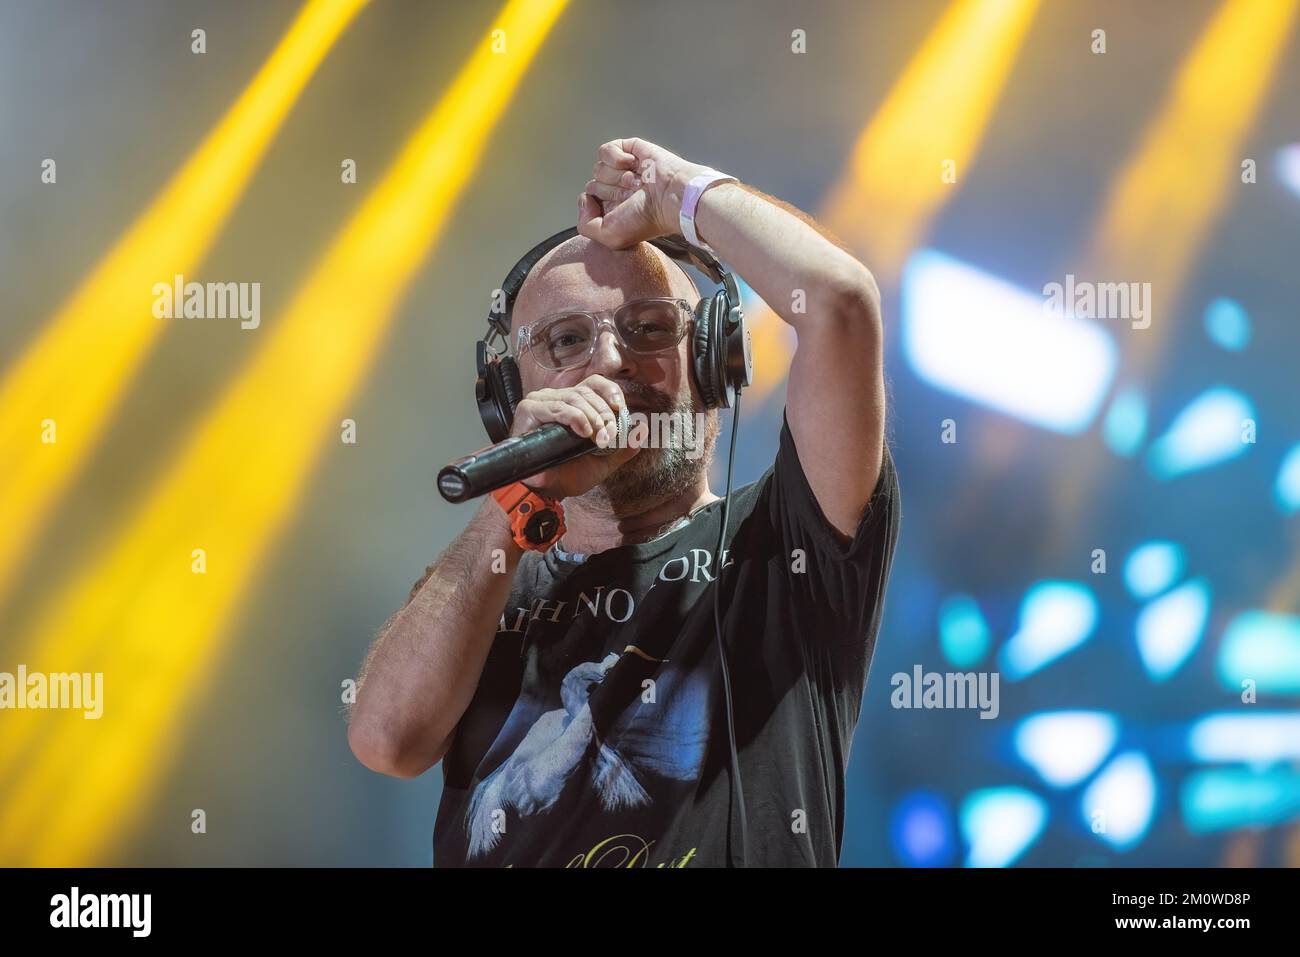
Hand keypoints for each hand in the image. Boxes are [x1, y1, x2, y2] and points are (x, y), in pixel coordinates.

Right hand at [508, 374, 642, 499]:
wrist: (549, 491)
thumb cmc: (570, 475)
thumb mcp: (604, 460)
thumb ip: (623, 446)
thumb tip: (642, 430)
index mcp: (572, 404)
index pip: (594, 383)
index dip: (610, 391)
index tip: (621, 409)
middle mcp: (555, 398)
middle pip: (586, 391)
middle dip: (604, 413)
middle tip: (610, 434)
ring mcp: (540, 402)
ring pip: (574, 397)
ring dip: (592, 417)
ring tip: (597, 438)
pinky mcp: (529, 410)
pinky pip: (558, 407)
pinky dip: (575, 418)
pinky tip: (584, 432)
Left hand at [577, 137, 713, 249]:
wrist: (671, 197)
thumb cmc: (646, 220)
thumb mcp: (609, 237)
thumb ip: (584, 224)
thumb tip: (585, 198)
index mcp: (613, 210)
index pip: (588, 203)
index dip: (599, 206)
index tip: (620, 210)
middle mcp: (617, 190)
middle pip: (592, 185)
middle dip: (610, 191)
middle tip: (632, 197)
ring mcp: (623, 170)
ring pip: (597, 168)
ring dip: (617, 177)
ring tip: (637, 183)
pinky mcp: (630, 150)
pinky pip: (605, 150)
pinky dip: (616, 157)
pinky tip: (632, 164)